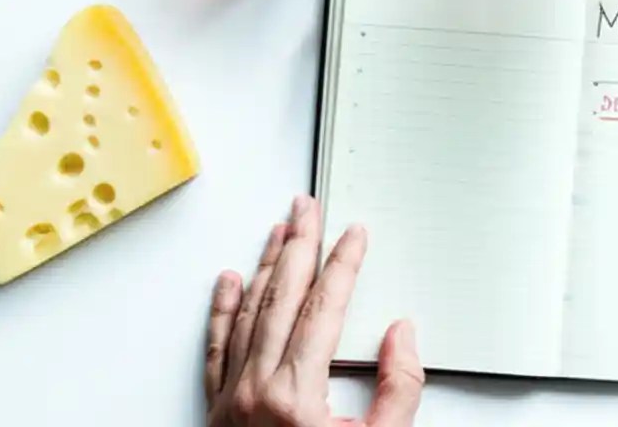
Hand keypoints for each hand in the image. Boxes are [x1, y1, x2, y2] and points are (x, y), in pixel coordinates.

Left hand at [205, 195, 423, 425]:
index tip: (353, 237)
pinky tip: (229, 283)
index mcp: (295, 397)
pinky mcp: (216, 411)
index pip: (324, 310)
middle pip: (282, 299)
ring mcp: (231, 400)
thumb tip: (401, 336)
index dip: (342, 266)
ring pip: (248, 315)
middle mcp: (256, 391)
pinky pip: (216, 348)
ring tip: (279, 233)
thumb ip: (398, 391)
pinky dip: (223, 311)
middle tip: (307, 210)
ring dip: (266, 267)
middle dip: (299, 246)